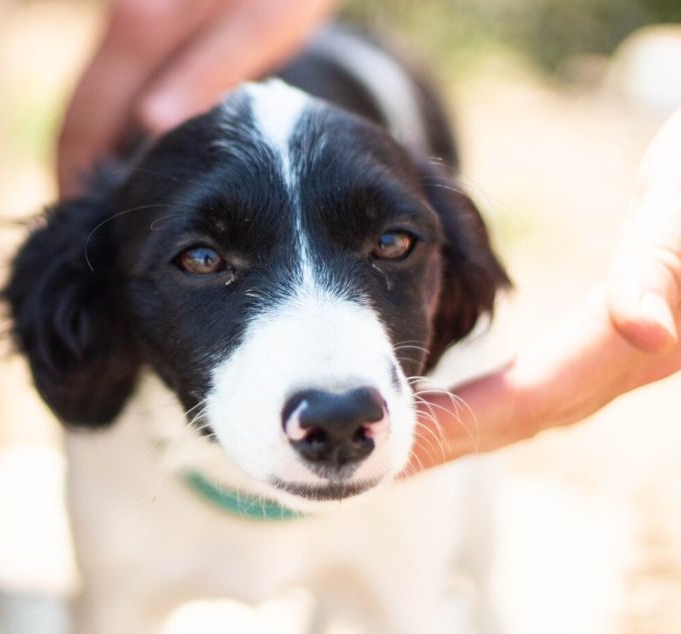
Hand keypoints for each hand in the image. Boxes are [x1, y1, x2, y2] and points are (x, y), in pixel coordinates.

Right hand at [57, 0, 336, 197]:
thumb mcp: (258, 21)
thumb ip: (207, 71)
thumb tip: (152, 128)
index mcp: (142, 27)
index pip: (84, 121)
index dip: (75, 177)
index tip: (81, 222)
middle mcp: (125, 22)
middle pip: (79, 114)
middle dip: (78, 172)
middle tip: (89, 225)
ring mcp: (132, 20)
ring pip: (97, 102)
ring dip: (96, 152)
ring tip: (110, 202)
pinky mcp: (149, 22)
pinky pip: (119, 85)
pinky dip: (116, 126)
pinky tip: (137, 153)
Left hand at [407, 109, 680, 472]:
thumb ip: (660, 266)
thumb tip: (645, 332)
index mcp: (626, 344)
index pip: (519, 402)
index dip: (455, 430)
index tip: (391, 450)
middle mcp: (613, 367)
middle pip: (507, 421)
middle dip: (440, 445)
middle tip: (368, 463)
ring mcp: (606, 362)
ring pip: (516, 413)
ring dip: (456, 432)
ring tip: (393, 440)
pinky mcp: (596, 346)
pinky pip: (526, 390)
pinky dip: (479, 404)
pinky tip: (443, 400)